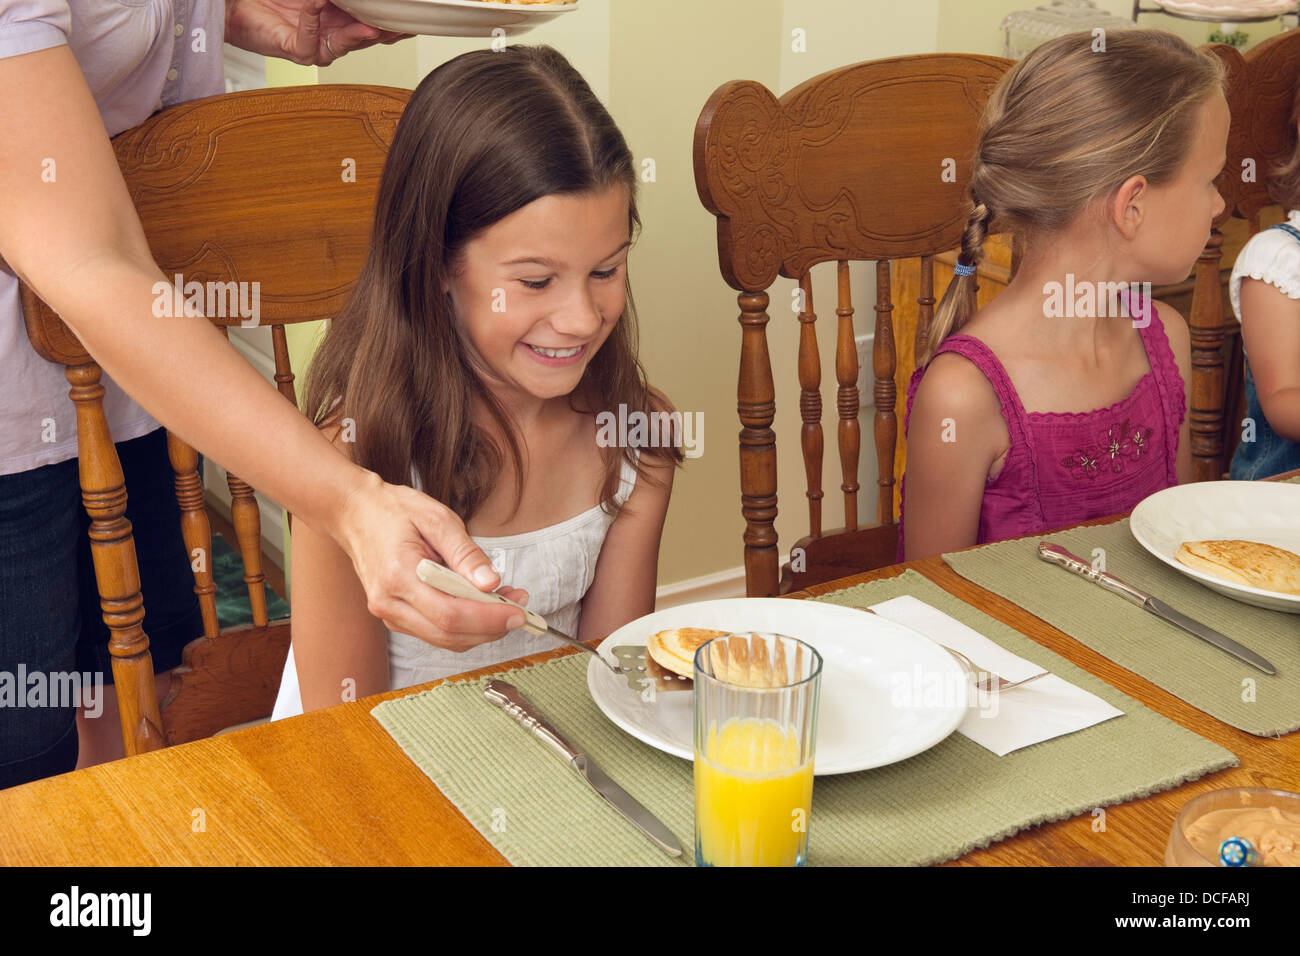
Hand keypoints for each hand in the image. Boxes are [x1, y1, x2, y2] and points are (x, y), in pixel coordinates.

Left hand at [225, 0, 409, 65]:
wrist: (237, 3)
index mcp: (341, 19)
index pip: (372, 23)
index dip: (392, 22)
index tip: (411, 17)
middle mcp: (332, 35)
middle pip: (366, 37)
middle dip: (385, 32)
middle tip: (401, 25)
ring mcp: (315, 46)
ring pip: (345, 45)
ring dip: (358, 35)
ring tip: (372, 27)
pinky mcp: (295, 52)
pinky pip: (311, 41)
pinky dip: (314, 19)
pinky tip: (317, 2)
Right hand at [331, 470, 530, 650]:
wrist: (355, 514)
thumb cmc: (394, 511)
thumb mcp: (437, 518)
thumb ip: (465, 552)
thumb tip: (491, 582)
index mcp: (398, 576)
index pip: (450, 614)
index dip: (489, 619)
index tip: (518, 612)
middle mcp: (389, 603)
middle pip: (449, 634)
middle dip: (491, 627)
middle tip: (521, 609)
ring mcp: (389, 614)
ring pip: (444, 639)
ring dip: (481, 629)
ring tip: (506, 603)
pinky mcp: (395, 617)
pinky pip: (435, 632)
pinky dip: (464, 626)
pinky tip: (482, 606)